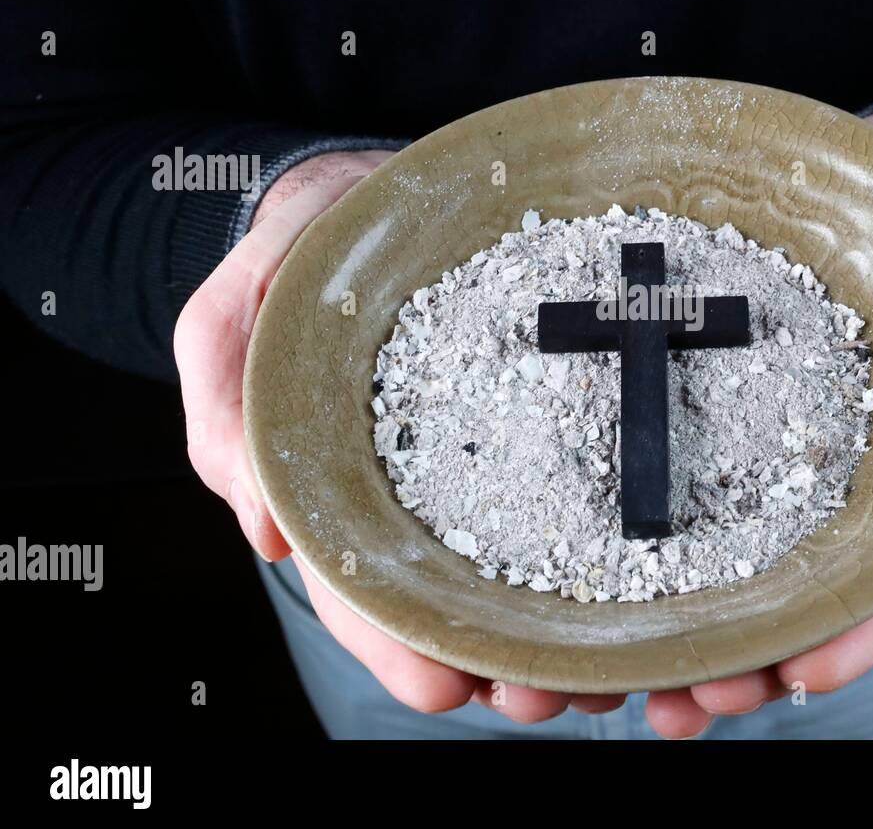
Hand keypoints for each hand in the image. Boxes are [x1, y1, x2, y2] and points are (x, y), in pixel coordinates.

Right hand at [177, 150, 629, 723]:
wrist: (379, 190)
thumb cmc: (307, 250)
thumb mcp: (239, 307)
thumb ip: (222, 394)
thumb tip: (261, 526)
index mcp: (339, 476)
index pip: (357, 577)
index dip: (393, 640)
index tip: (445, 683)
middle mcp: (416, 481)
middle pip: (449, 592)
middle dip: (493, 657)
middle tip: (547, 697)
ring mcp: (486, 452)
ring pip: (516, 561)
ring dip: (554, 627)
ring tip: (605, 670)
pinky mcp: (545, 413)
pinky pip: (576, 485)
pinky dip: (598, 548)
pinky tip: (636, 584)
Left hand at [639, 107, 872, 737]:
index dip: (861, 629)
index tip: (796, 677)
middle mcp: (857, 466)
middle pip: (811, 585)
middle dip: (756, 656)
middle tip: (688, 707)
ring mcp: (793, 435)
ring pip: (749, 551)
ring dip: (698, 622)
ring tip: (634, 679)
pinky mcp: (739, 395)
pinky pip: (693, 468)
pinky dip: (658, 533)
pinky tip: (611, 581)